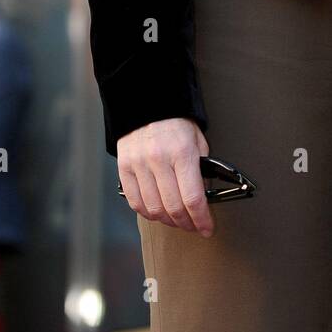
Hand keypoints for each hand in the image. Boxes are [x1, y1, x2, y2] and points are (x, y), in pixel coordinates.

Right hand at [117, 118, 213, 236]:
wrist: (148, 102)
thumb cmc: (177, 121)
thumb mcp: (198, 141)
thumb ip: (201, 170)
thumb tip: (203, 197)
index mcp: (182, 152)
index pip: (193, 198)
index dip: (202, 219)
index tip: (207, 229)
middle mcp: (159, 160)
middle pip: (173, 207)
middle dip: (187, 223)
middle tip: (194, 226)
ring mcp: (139, 165)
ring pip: (153, 209)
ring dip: (168, 221)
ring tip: (177, 220)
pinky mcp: (124, 168)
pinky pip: (135, 202)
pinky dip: (148, 213)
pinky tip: (157, 212)